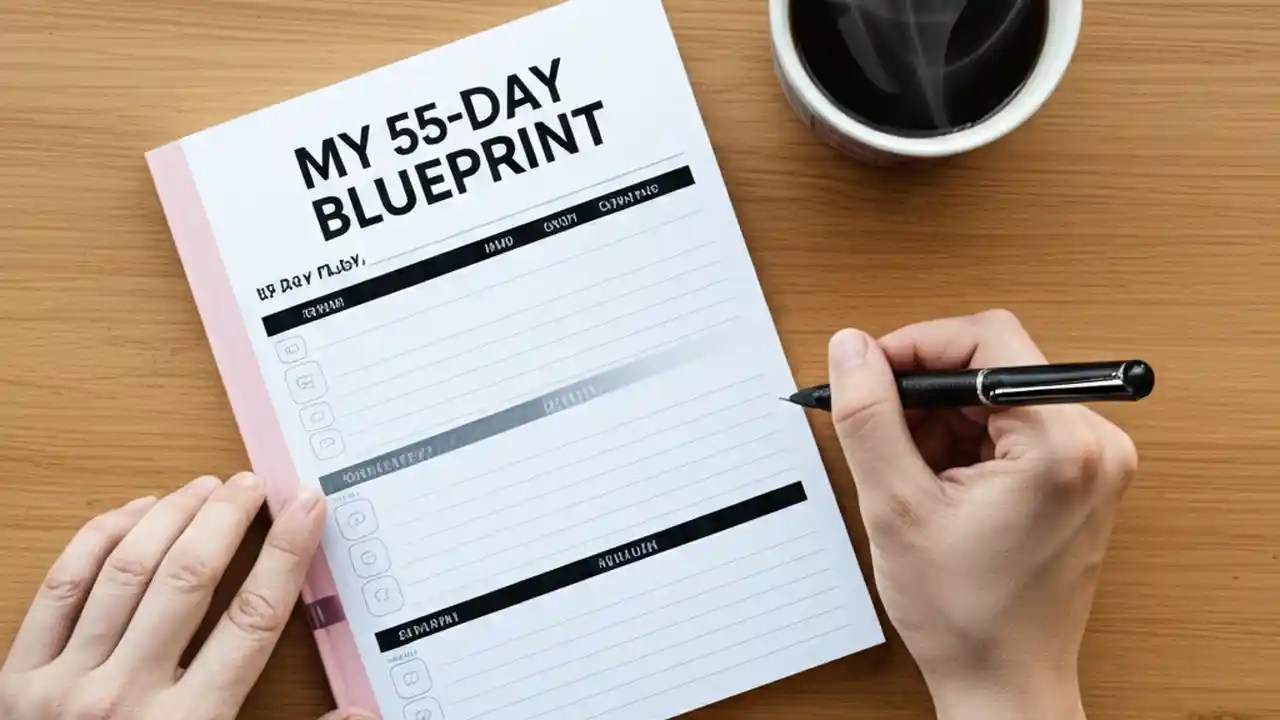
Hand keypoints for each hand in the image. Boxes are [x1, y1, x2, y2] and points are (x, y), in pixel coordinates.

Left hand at [0, 473, 375, 719]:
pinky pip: (60, 589)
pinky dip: (98, 540)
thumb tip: (364, 714)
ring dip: (169, 516)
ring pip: (126, 572)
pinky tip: (132, 514)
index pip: (252, 620)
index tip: (306, 506)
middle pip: (188, 579)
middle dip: (227, 518)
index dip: (286, 554)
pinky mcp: (16, 679)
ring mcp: (64, 685)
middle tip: (252, 484)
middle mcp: (127, 698)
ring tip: (203, 487)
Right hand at [828, 310, 1137, 719]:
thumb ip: (869, 416)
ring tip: (912, 477)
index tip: (870, 372)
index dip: (917, 344)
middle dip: (925, 393)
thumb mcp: (895, 506)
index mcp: (1062, 443)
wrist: (1005, 682)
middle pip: (993, 364)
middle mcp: (1094, 442)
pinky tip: (937, 486)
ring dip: (941, 421)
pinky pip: (1012, 425)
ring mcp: (1092, 459)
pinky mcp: (1079, 475)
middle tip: (883, 437)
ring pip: (997, 394)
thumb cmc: (967, 616)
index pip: (988, 337)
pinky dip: (964, 443)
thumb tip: (852, 350)